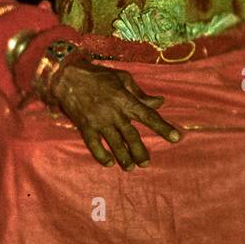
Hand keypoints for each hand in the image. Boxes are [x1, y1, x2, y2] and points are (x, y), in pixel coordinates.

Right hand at [51, 59, 181, 168]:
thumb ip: (140, 93)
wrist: (68, 76)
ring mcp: (99, 121)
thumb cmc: (98, 76)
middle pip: (132, 136)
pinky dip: (101, 155)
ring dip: (124, 157)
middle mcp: (114, 113)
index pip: (148, 116)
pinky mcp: (85, 126)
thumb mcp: (123, 79)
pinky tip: (108, 163)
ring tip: (131, 168)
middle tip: (146, 162)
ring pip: (115, 143)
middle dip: (140, 151)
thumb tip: (159, 102)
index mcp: (125, 100)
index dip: (163, 127)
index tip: (176, 138)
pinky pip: (94, 145)